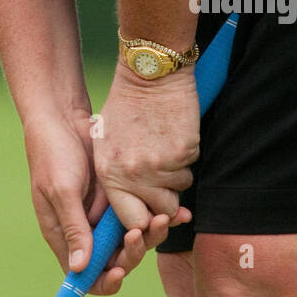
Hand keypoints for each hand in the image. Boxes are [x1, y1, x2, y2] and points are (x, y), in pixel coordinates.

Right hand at [22, 106, 188, 295]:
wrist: (64, 117)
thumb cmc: (53, 153)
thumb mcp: (61, 191)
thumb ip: (73, 228)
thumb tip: (80, 268)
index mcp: (64, 235)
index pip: (85, 275)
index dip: (104, 280)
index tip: (120, 271)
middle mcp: (86, 230)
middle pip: (115, 259)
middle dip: (133, 253)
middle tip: (142, 232)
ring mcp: (104, 214)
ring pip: (134, 238)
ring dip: (151, 234)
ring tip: (165, 217)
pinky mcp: (120, 197)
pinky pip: (142, 214)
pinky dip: (159, 216)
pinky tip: (176, 211)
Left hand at [92, 61, 199, 233]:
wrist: (149, 74)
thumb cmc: (126, 105)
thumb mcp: (107, 143)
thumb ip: (116, 178)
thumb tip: (132, 210)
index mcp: (109, 173)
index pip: (131, 222)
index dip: (145, 219)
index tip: (150, 210)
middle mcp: (133, 174)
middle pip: (162, 211)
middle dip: (166, 198)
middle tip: (160, 173)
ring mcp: (159, 165)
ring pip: (180, 190)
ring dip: (176, 175)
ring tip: (163, 146)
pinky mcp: (183, 153)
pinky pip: (190, 168)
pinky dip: (186, 157)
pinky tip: (173, 135)